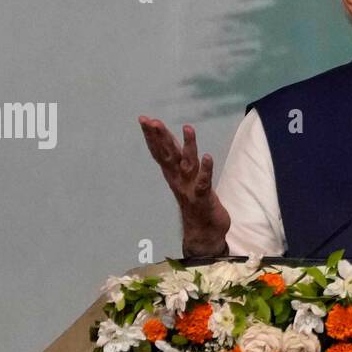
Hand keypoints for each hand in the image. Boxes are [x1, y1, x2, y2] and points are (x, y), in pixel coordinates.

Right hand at [138, 117, 230, 255]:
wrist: (203, 232)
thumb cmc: (195, 201)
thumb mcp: (185, 177)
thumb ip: (179, 159)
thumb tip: (168, 141)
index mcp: (173, 173)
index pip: (160, 151)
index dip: (152, 135)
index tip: (144, 119)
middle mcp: (178, 179)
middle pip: (168, 155)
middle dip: (160, 137)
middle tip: (151, 121)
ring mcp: (189, 188)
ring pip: (187, 164)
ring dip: (188, 145)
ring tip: (188, 127)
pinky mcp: (203, 198)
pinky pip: (203, 182)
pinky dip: (206, 170)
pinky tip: (208, 157)